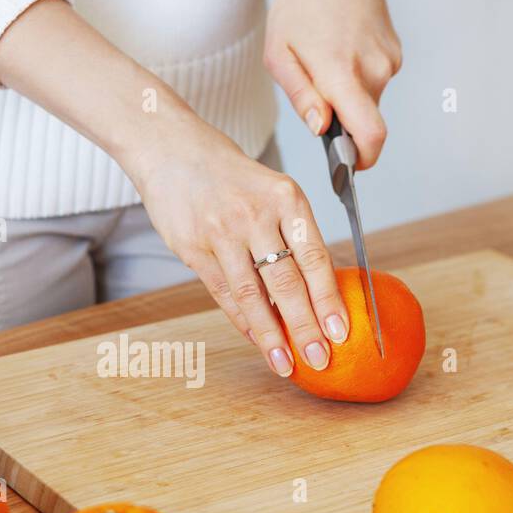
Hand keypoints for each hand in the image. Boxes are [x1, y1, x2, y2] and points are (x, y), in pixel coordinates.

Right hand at [0, 0, 347, 374]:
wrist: (170, 148)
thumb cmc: (229, 175)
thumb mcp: (271, 190)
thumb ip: (291, 234)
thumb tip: (316, 290)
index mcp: (287, 198)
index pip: (314, 257)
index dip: (328, 299)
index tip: (341, 332)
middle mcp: (256, 215)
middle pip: (286, 282)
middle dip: (305, 326)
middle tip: (321, 360)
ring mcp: (222, 232)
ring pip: (252, 295)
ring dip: (272, 335)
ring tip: (287, 364)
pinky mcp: (193, 248)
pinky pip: (223, 293)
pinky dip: (242, 320)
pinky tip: (258, 340)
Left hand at [265, 0, 401, 168]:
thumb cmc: (301, 2)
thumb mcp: (279, 54)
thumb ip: (301, 97)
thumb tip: (321, 129)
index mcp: (341, 73)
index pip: (370, 135)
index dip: (362, 161)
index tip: (349, 168)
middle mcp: (373, 70)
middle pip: (364, 122)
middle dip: (342, 122)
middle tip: (317, 93)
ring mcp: (388, 60)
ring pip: (368, 101)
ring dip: (347, 96)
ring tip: (326, 61)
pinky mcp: (394, 52)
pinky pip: (373, 81)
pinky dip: (356, 77)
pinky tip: (340, 50)